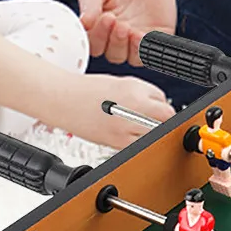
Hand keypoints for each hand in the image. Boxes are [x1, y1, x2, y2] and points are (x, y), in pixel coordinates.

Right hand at [57, 73, 175, 148]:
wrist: (65, 100)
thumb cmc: (89, 90)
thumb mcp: (124, 83)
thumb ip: (145, 94)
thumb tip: (159, 105)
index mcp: (136, 92)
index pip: (165, 102)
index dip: (164, 106)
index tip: (160, 109)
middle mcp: (132, 110)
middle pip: (165, 120)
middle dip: (163, 120)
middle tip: (156, 119)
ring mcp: (124, 129)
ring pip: (154, 136)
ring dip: (153, 133)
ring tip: (142, 127)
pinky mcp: (115, 144)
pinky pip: (138, 147)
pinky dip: (139, 143)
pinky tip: (131, 135)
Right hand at [76, 0, 176, 64]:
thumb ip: (89, 2)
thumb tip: (83, 23)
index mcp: (98, 31)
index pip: (95, 45)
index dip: (99, 36)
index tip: (106, 17)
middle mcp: (116, 40)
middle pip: (113, 54)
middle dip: (116, 41)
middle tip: (120, 23)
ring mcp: (136, 41)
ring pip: (132, 57)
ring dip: (132, 48)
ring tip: (133, 32)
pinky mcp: (156, 38)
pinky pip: (154, 51)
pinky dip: (150, 48)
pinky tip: (147, 36)